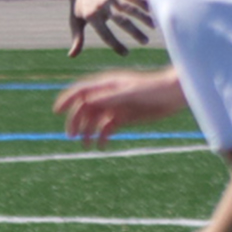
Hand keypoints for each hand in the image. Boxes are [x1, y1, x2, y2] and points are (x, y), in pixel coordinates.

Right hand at [53, 68, 184, 146]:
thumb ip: (109, 97)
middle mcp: (108, 96)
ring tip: (86, 146)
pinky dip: (102, 137)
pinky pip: (107, 128)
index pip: (81, 91)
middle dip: (76, 121)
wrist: (175, 94)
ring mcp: (115, 107)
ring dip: (87, 132)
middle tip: (71, 136)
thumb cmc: (154, 88)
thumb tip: (87, 101)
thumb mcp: (130, 92)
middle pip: (84, 108)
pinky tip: (101, 146)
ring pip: (94, 120)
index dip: (67, 100)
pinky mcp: (124, 118)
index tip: (57, 111)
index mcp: (107, 84)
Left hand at [67, 0, 152, 56]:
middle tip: (145, 42)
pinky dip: (142, 2)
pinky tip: (151, 9)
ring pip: (130, 8)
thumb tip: (72, 56)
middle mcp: (102, 6)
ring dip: (143, 17)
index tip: (126, 53)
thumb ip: (77, 38)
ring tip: (153, 26)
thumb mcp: (75, 21)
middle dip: (135, 33)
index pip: (106, 34)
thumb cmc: (77, 4)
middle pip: (122, 22)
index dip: (116, 45)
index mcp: (92, 17)